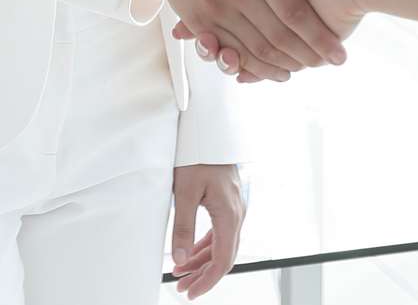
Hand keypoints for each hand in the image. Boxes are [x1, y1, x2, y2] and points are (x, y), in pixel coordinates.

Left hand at [170, 163, 244, 298]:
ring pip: (222, 245)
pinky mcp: (227, 202)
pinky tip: (192, 252)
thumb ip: (183, 227)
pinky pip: (220, 232)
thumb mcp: (184, 192)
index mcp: (229, 214)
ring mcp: (233, 208)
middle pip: (224, 256)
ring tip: (181, 272)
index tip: (191, 293)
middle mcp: (236, 213)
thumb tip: (181, 258)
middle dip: (203, 275)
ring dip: (203, 261)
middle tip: (182, 288)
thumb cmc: (198, 155)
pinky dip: (206, 246)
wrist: (207, 130)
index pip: (223, 260)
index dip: (208, 281)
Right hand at [173, 0, 365, 81]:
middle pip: (231, 34)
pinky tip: (235, 68)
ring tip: (215, 53)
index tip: (181, 27)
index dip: (199, 18)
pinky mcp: (303, 51)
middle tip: (199, 42)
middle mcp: (272, 9)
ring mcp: (288, 32)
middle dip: (211, 42)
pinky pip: (272, 68)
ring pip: (248, 54)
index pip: (221, 7)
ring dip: (228, 58)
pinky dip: (252, 72)